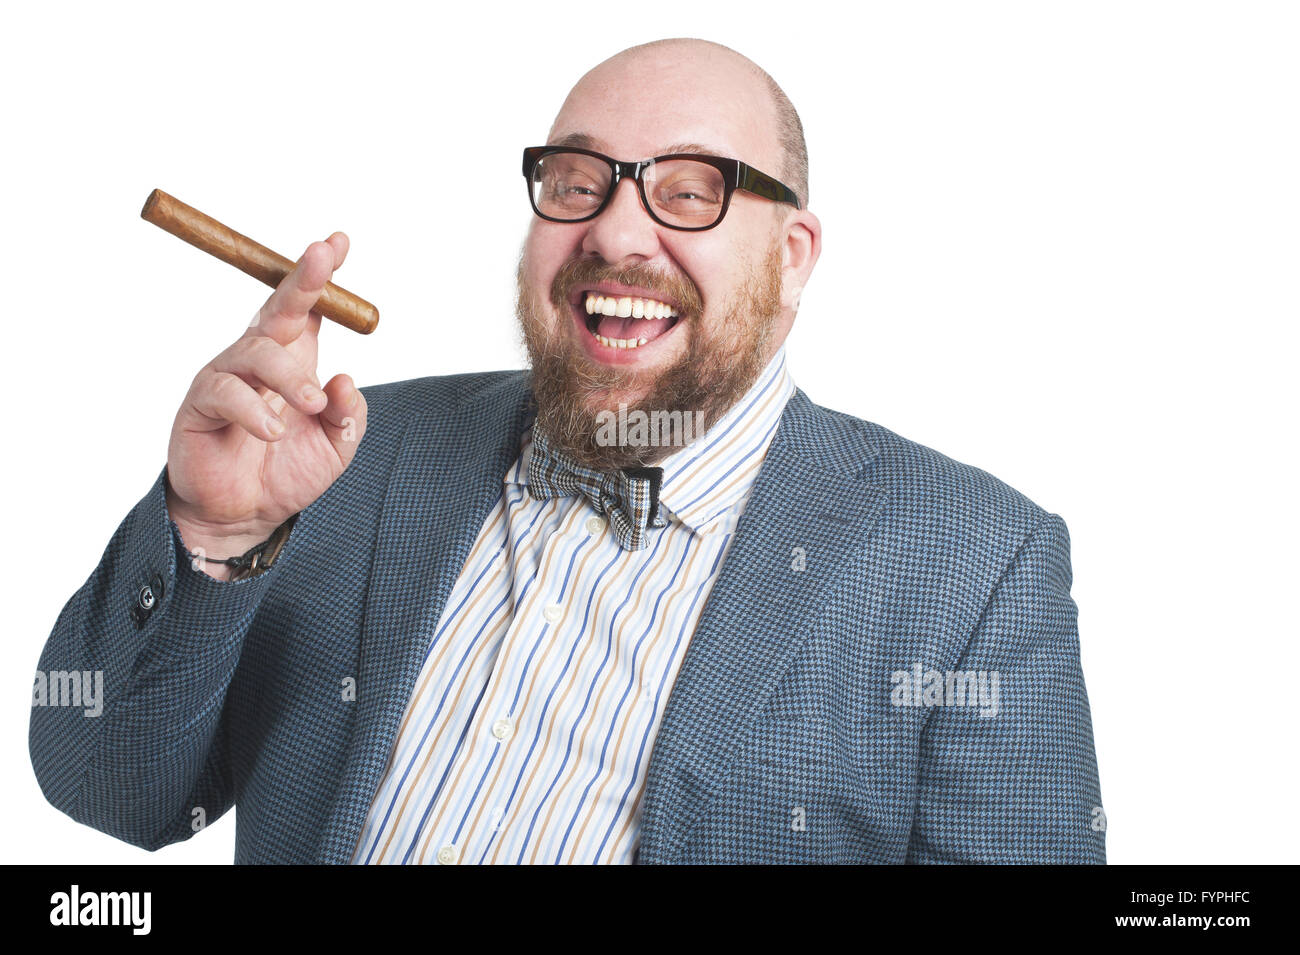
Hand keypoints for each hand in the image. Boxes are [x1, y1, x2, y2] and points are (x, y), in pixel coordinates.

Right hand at [165, 233, 367, 574]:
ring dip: (290, 376)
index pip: (309, 309)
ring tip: (311, 405)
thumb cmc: (286, 471)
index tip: (337, 241)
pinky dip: (253, 410)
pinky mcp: (201, 405)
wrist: (244, 516)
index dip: (321, 276)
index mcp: (296, 361)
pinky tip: (272, 431)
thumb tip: (343, 378)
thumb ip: (347, 414)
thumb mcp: (336, 446)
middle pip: (279, 309)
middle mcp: (260, 361)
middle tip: (322, 257)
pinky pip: (225, 392)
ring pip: (258, 352)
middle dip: (302, 280)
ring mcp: (227, 378)